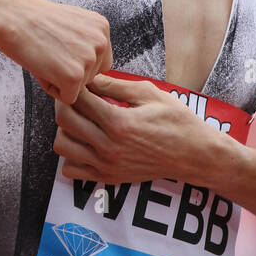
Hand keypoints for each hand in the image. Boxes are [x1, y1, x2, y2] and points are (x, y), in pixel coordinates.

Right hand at [0, 0, 112, 104]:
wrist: (11, 14)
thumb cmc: (32, 17)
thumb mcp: (71, 21)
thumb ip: (86, 40)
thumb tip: (88, 62)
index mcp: (101, 27)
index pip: (101, 60)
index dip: (78, 62)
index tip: (61, 52)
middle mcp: (100, 42)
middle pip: (92, 75)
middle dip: (71, 72)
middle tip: (49, 55)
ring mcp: (88, 59)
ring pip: (79, 87)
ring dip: (59, 80)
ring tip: (43, 58)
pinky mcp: (74, 76)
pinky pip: (67, 97)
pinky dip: (51, 88)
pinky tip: (41, 68)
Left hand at [53, 73, 208, 183]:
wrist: (193, 154)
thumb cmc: (175, 120)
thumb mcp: (149, 93)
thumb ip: (115, 85)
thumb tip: (90, 78)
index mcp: (119, 122)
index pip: (79, 99)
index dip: (75, 86)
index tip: (80, 82)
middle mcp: (109, 146)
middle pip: (64, 120)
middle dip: (64, 103)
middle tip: (74, 97)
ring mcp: (107, 165)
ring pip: (62, 146)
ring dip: (65, 129)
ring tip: (79, 120)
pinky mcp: (108, 177)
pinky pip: (71, 170)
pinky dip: (71, 155)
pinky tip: (85, 142)